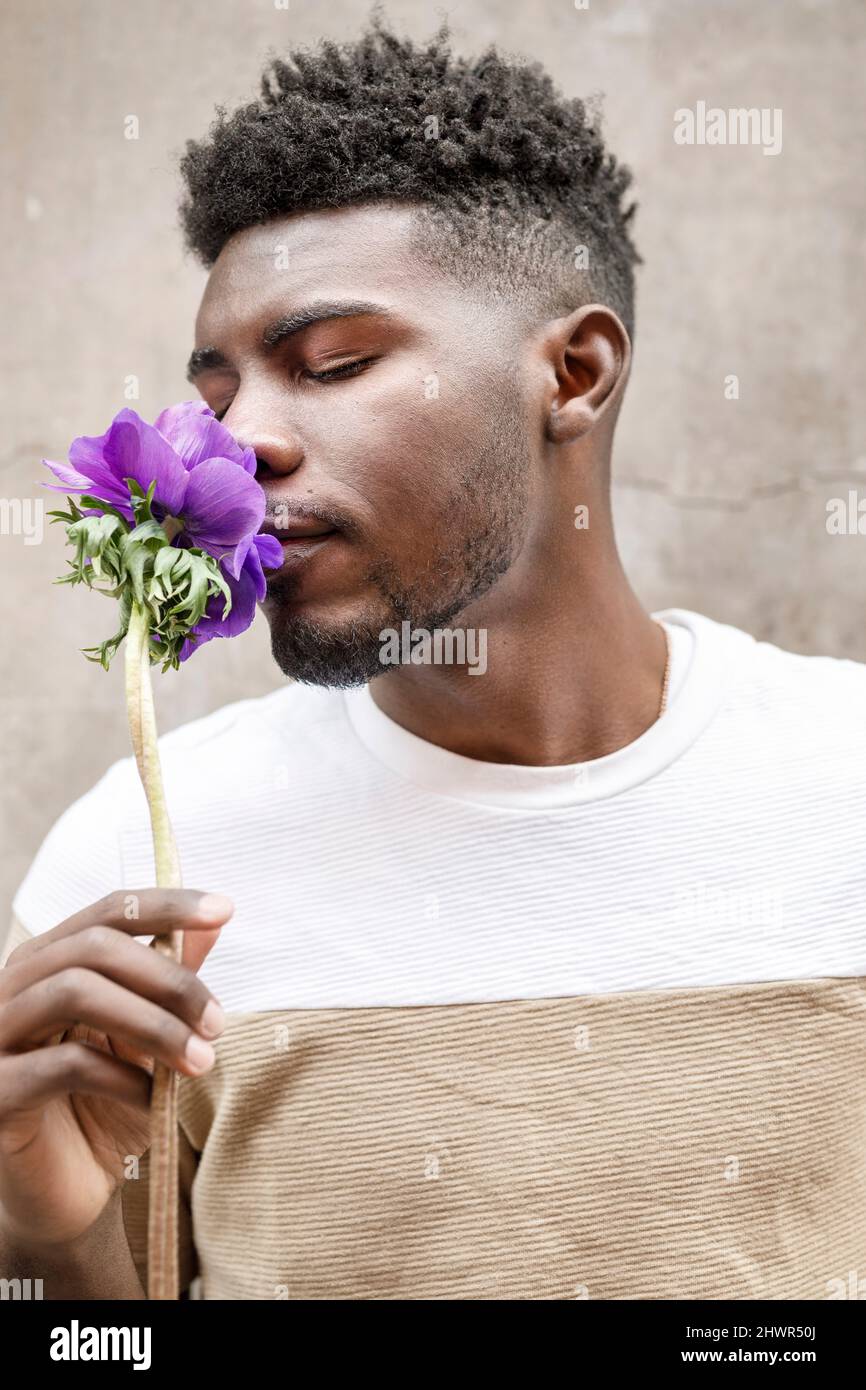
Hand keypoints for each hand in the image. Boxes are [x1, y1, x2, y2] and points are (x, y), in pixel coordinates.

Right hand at [0, 888, 230, 1247]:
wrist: (64, 1197)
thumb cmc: (105, 1107)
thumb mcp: (149, 1040)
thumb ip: (169, 982)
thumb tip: (212, 926)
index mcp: (49, 964)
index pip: (106, 912)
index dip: (165, 905)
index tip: (224, 910)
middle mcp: (11, 987)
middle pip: (93, 947)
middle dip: (168, 979)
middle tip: (217, 1021)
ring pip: (73, 992)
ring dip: (152, 1023)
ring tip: (200, 1060)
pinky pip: (64, 1063)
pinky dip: (123, 1076)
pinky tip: (153, 1099)